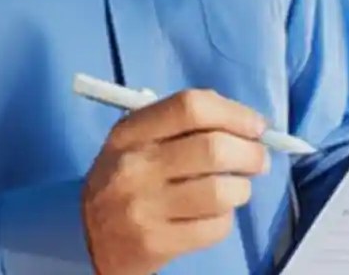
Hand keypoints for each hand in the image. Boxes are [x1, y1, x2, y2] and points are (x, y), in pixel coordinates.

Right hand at [81, 88, 271, 274]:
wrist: (90, 239)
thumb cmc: (127, 180)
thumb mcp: (137, 142)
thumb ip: (183, 126)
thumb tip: (248, 125)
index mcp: (130, 132)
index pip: (190, 106)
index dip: (234, 113)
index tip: (256, 126)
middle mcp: (134, 166)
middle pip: (213, 149)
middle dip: (250, 153)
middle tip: (258, 160)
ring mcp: (142, 207)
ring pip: (220, 191)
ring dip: (241, 189)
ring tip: (236, 189)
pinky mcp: (155, 243)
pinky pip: (214, 227)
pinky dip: (225, 220)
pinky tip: (215, 215)